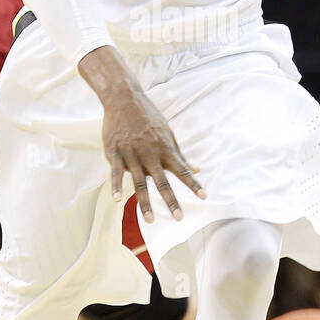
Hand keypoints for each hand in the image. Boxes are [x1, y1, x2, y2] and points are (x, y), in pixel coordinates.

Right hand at [100, 80, 204, 223]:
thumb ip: (179, 155)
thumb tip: (197, 169)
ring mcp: (132, 154)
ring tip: (150, 220)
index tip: (204, 197)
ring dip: (145, 202)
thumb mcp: (168, 133)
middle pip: (162, 181)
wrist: (124, 99)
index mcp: (165, 148)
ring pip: (139, 182)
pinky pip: (116, 173)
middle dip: (171, 200)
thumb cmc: (149, 118)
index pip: (182, 169)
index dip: (193, 183)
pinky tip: (118, 200)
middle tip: (179, 218)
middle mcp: (150, 153)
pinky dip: (117, 186)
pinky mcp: (115, 153)